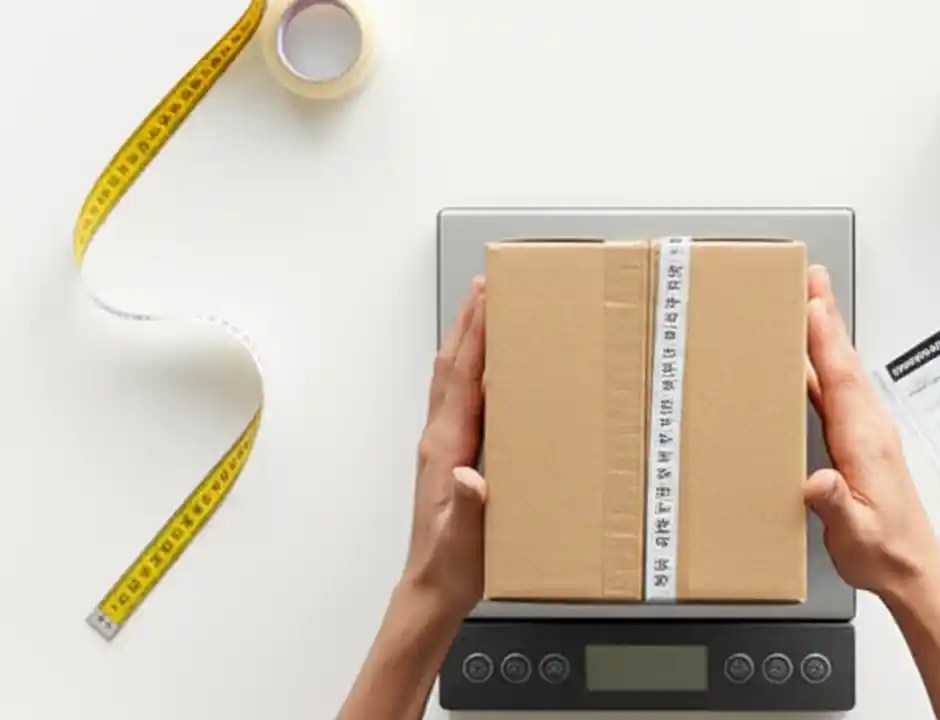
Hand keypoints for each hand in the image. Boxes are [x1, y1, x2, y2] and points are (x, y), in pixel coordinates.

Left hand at [403, 277, 487, 618]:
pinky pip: (458, 398)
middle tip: (486, 284)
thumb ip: (470, 509)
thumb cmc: (452, 566)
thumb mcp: (466, 541)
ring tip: (483, 309)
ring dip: (466, 339)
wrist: (432, 589)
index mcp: (444, 449)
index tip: (487, 298)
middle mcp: (438, 439)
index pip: (461, 379)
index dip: (475, 336)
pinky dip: (470, 368)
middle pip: (452, 365)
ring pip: (452, 377)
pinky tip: (485, 367)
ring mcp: (441, 445)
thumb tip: (470, 473)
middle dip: (468, 321)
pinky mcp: (450, 454)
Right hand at [803, 266, 939, 598]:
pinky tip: (808, 359)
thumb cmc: (883, 551)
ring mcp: (867, 430)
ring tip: (810, 301)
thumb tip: (817, 481)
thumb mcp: (855, 532)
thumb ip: (835, 504)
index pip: (841, 380)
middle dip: (826, 317)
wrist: (912, 567)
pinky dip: (823, 364)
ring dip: (826, 333)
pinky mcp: (861, 439)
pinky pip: (838, 390)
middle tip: (813, 278)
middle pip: (843, 360)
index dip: (824, 341)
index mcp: (865, 441)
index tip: (812, 303)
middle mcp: (869, 427)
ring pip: (841, 370)